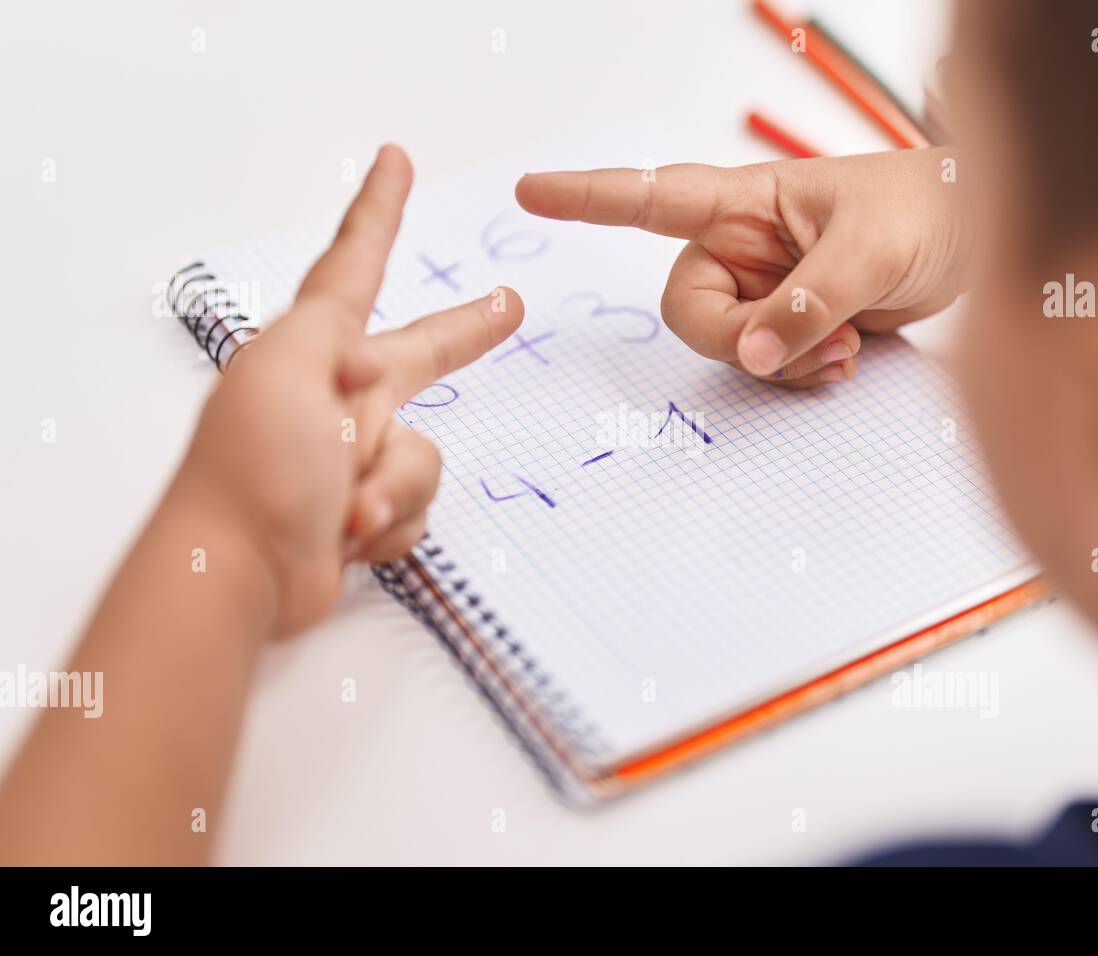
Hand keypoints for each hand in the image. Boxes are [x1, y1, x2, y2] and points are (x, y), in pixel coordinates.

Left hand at [181, 145, 523, 635]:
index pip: (356, 266)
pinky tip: (349, 538)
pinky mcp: (363, 513)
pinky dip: (394, 525)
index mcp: (314, 351)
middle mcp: (337, 398)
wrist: (235, 576)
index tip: (395, 161)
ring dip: (398, 486)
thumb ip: (328, 328)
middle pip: (422, 354)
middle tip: (509, 307)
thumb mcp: (286, 369)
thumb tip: (368, 348)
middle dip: (468, 334)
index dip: (381, 212)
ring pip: (427, 455)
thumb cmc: (250, 470)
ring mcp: (352, 458)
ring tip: (351, 509)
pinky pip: (418, 507)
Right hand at [516, 147, 966, 386]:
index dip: (588, 196)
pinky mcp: (797, 325)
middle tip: (806, 341)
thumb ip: (809, 300)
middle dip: (738, 340)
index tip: (532, 192)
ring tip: (845, 342)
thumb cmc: (933, 208)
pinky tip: (845, 355)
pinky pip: (770, 366)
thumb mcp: (872, 247)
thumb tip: (755, 351)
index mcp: (749, 203)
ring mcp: (771, 290)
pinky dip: (802, 373)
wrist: (985, 239)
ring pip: (733, 349)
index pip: (653, 196)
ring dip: (784, 362)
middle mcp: (748, 247)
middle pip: (690, 310)